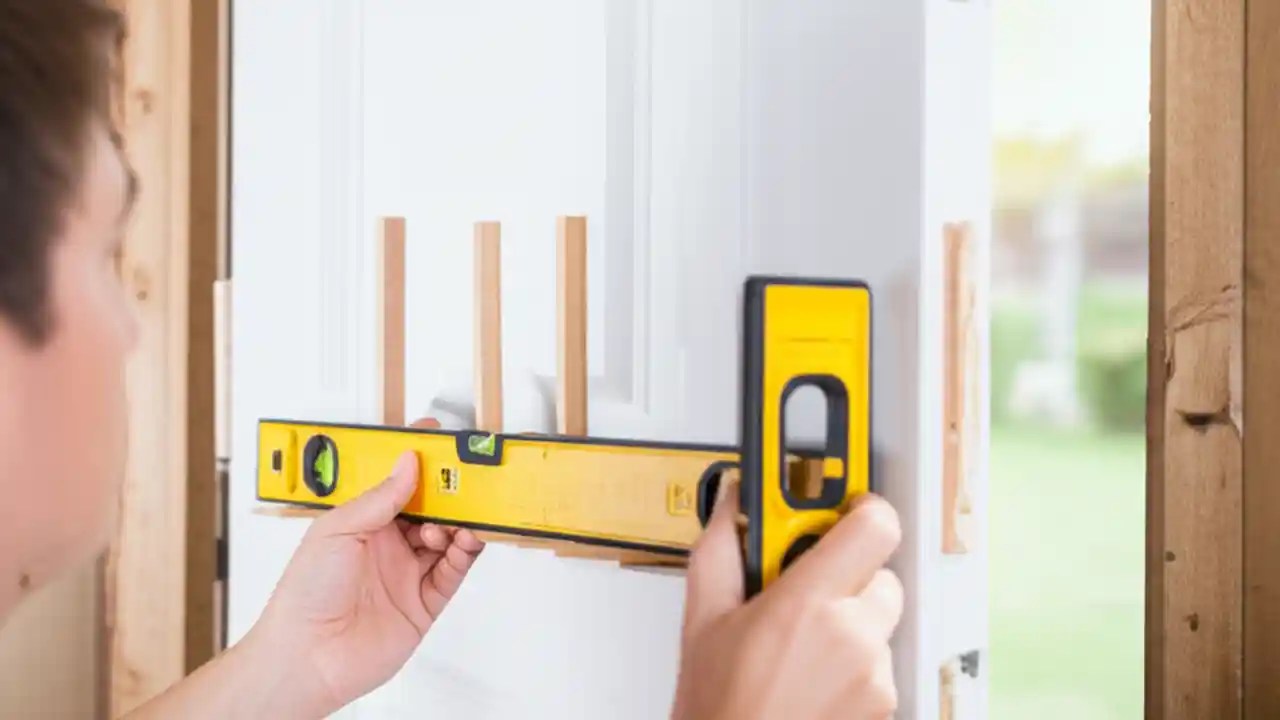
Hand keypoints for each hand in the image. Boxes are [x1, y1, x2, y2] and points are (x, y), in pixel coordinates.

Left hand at [252, 418, 484, 716]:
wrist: (308, 657)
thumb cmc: (304, 595)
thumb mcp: (336, 530)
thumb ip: (378, 498)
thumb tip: (407, 465)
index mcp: (362, 522)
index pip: (395, 482)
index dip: (416, 460)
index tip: (437, 438)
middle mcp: (387, 545)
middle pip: (429, 508)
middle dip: (448, 489)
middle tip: (465, 474)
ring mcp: (407, 572)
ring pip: (447, 536)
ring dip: (459, 520)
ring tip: (463, 511)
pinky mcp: (425, 602)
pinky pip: (454, 570)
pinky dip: (466, 551)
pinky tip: (467, 538)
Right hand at [670, 483, 902, 719]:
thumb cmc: (717, 712)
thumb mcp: (701, 622)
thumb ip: (721, 548)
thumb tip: (733, 503)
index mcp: (809, 605)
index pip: (874, 525)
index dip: (861, 507)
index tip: (841, 504)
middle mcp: (854, 638)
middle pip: (881, 571)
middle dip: (845, 574)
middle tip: (802, 588)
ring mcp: (875, 677)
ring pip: (880, 621)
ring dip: (850, 622)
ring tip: (798, 647)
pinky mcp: (886, 707)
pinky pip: (881, 663)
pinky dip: (855, 663)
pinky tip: (810, 676)